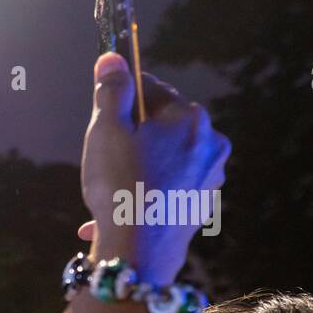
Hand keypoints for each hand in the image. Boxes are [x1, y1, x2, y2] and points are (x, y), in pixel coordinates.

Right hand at [80, 52, 230, 284]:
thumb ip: (111, 90)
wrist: (140, 254)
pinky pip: (168, 189)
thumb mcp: (106, 131)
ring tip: (105, 194)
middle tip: (102, 161)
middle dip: (130, 140)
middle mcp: (210, 143)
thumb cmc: (121, 187)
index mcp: (190, 117)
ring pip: (163, 161)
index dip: (121, 98)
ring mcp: (209, 177)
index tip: (102, 112)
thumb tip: (113, 57)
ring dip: (135, 171)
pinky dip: (145, 195)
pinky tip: (117, 215)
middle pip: (160, 127)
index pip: (152, 90)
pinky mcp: (201, 205)